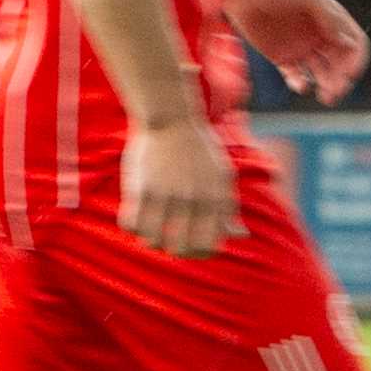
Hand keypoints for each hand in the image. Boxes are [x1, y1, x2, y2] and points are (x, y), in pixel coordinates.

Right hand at [122, 117, 236, 258]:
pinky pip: (130, 225)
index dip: (200, 253)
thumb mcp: (223, 176)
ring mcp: (166, 195)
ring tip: (151, 230)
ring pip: (153, 241)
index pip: (209, 246)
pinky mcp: (141, 188)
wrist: (172, 118)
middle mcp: (193, 200)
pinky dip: (132, 227)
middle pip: (180, 249)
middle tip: (169, 240)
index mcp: (216, 199)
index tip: (191, 246)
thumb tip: (240, 236)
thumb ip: (229, 208)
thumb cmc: (199, 150)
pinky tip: (137, 217)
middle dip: (174, 250)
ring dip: (151, 241)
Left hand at [235, 0, 368, 104]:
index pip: (354, 44)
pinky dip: (301, 84)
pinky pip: (296, 76)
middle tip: (336, 93)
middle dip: (342, 80)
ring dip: (328, 86)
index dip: (356, 60)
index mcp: (331, 20)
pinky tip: (300, 86)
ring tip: (326, 97)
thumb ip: (329, 18)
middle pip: (340, 63)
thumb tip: (347, 43)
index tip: (350, 75)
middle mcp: (320, 35)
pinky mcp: (281, 57)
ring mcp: (301, 47)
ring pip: (322, 74)